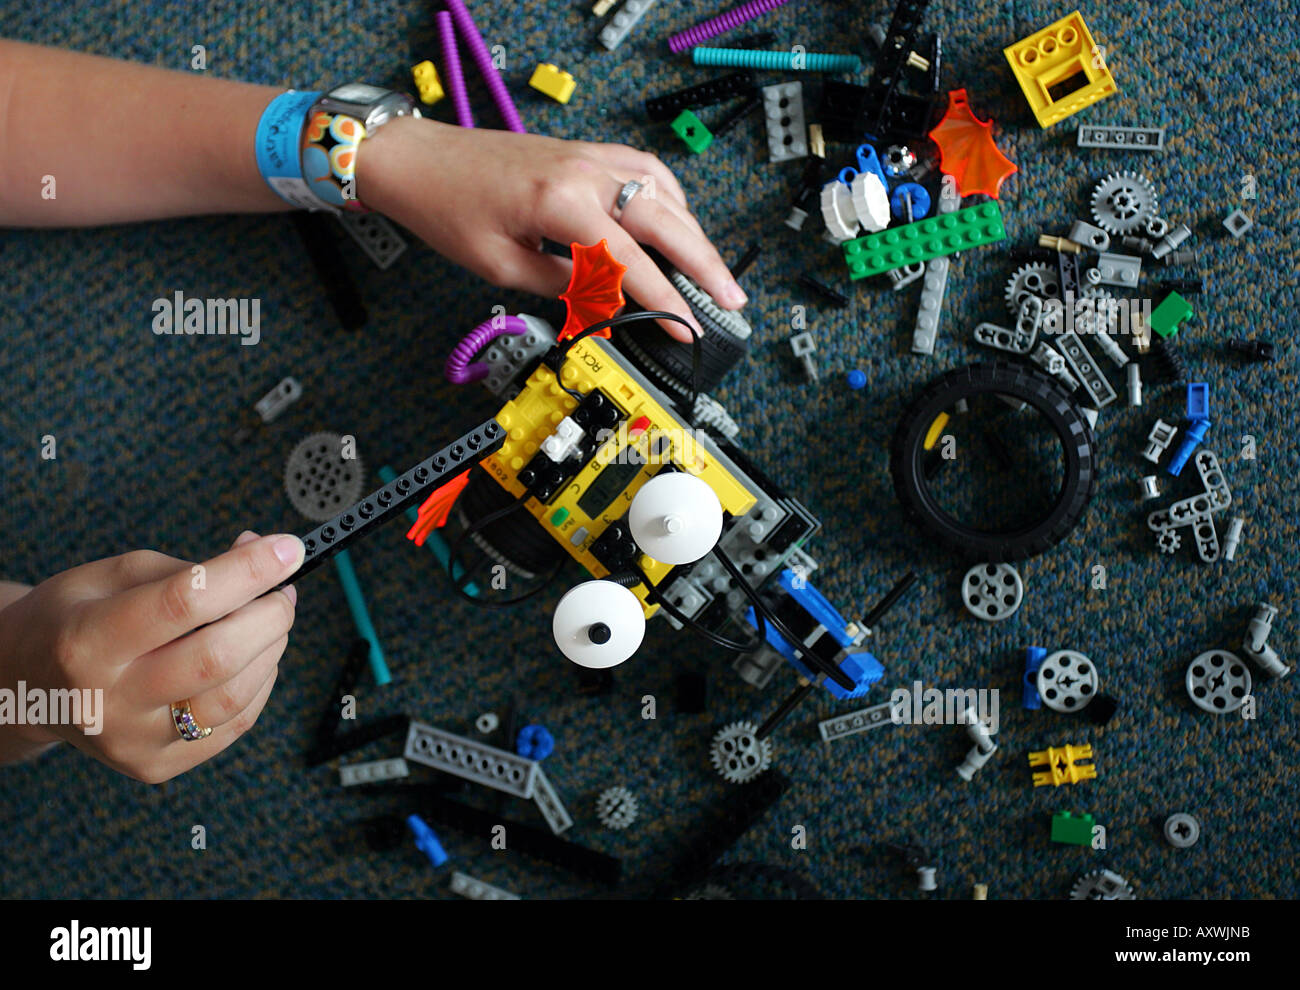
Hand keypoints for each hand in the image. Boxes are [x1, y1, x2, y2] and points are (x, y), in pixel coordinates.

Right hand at [0, 531, 302, 781]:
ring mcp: (133, 742)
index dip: (247, 571)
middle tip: (284, 589)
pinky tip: (254, 656)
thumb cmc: (72, 620)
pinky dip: (259, 681)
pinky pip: (235, 723)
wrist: (24, 689)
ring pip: (235, 697)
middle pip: (217, 657)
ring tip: (269, 619)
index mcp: (87, 641)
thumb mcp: (112, 576)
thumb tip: (264, 553)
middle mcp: (108, 701)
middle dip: (270, 614)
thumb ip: (190, 568)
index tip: (288, 547)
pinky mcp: (156, 766)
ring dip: (271, 649)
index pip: (184, 602)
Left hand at [357, 117, 746, 341]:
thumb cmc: (449, 210)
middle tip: (731, 299)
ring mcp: (588, 156)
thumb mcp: (503, 266)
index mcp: (561, 204)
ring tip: (709, 269)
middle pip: (666, 219)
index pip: (631, 261)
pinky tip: (676, 220)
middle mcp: (584, 173)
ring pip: (663, 190)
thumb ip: (564, 283)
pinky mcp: (585, 152)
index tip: (688, 328)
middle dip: (704, 263)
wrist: (419, 161)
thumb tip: (608, 302)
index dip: (665, 300)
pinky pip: (644, 170)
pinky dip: (669, 197)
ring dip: (692, 230)